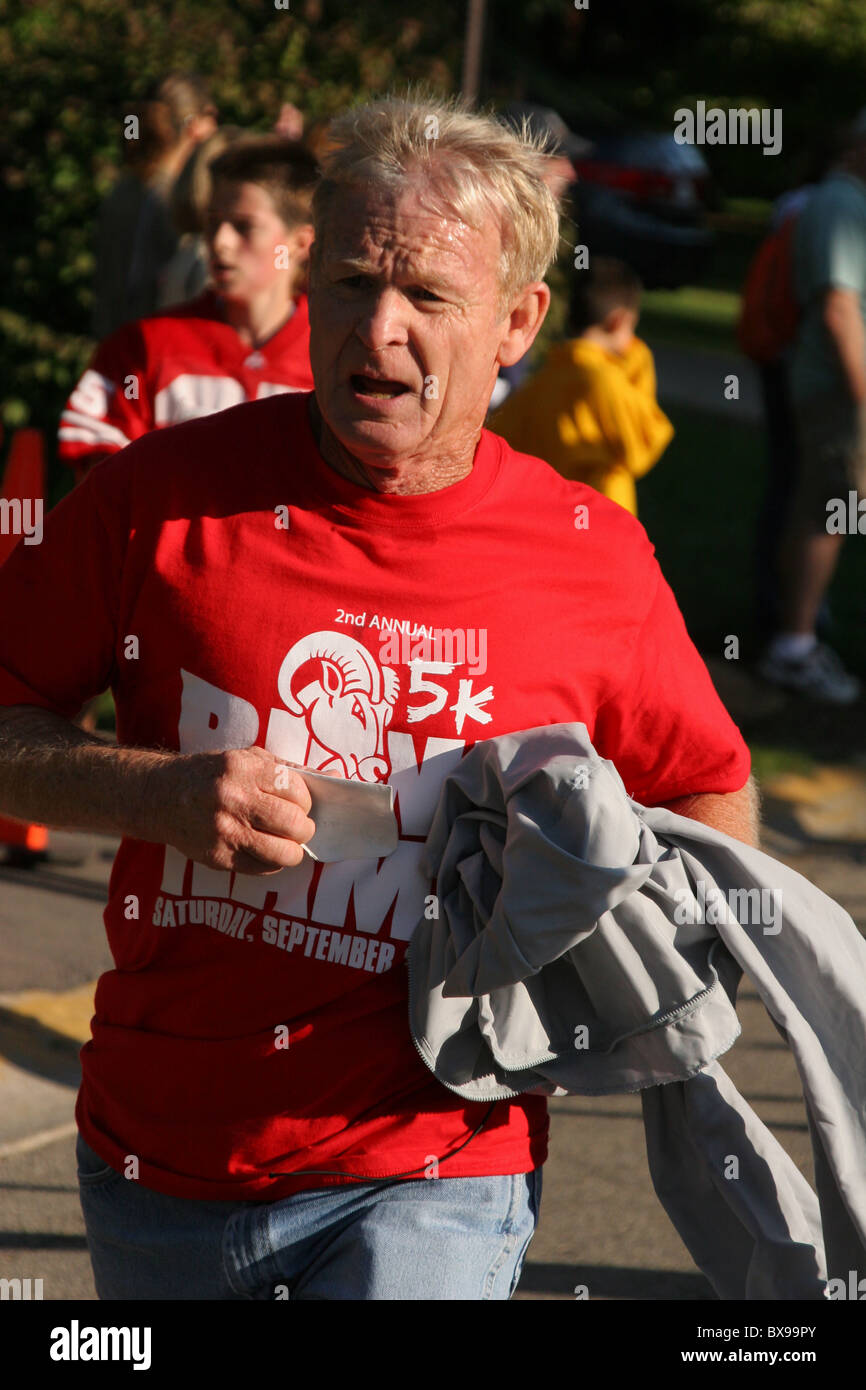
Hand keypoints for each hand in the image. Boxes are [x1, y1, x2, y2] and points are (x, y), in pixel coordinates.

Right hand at [158, 746, 314, 874]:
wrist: (162, 797)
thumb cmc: (212, 775)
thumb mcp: (246, 759)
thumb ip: (289, 770)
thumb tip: (335, 776)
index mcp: (242, 768)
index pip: (297, 790)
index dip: (305, 800)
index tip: (298, 802)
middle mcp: (233, 799)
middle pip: (294, 823)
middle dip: (304, 827)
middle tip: (298, 825)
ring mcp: (224, 831)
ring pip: (284, 852)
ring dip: (293, 849)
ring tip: (287, 841)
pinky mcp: (218, 857)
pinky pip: (263, 868)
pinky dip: (272, 862)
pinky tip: (265, 850)